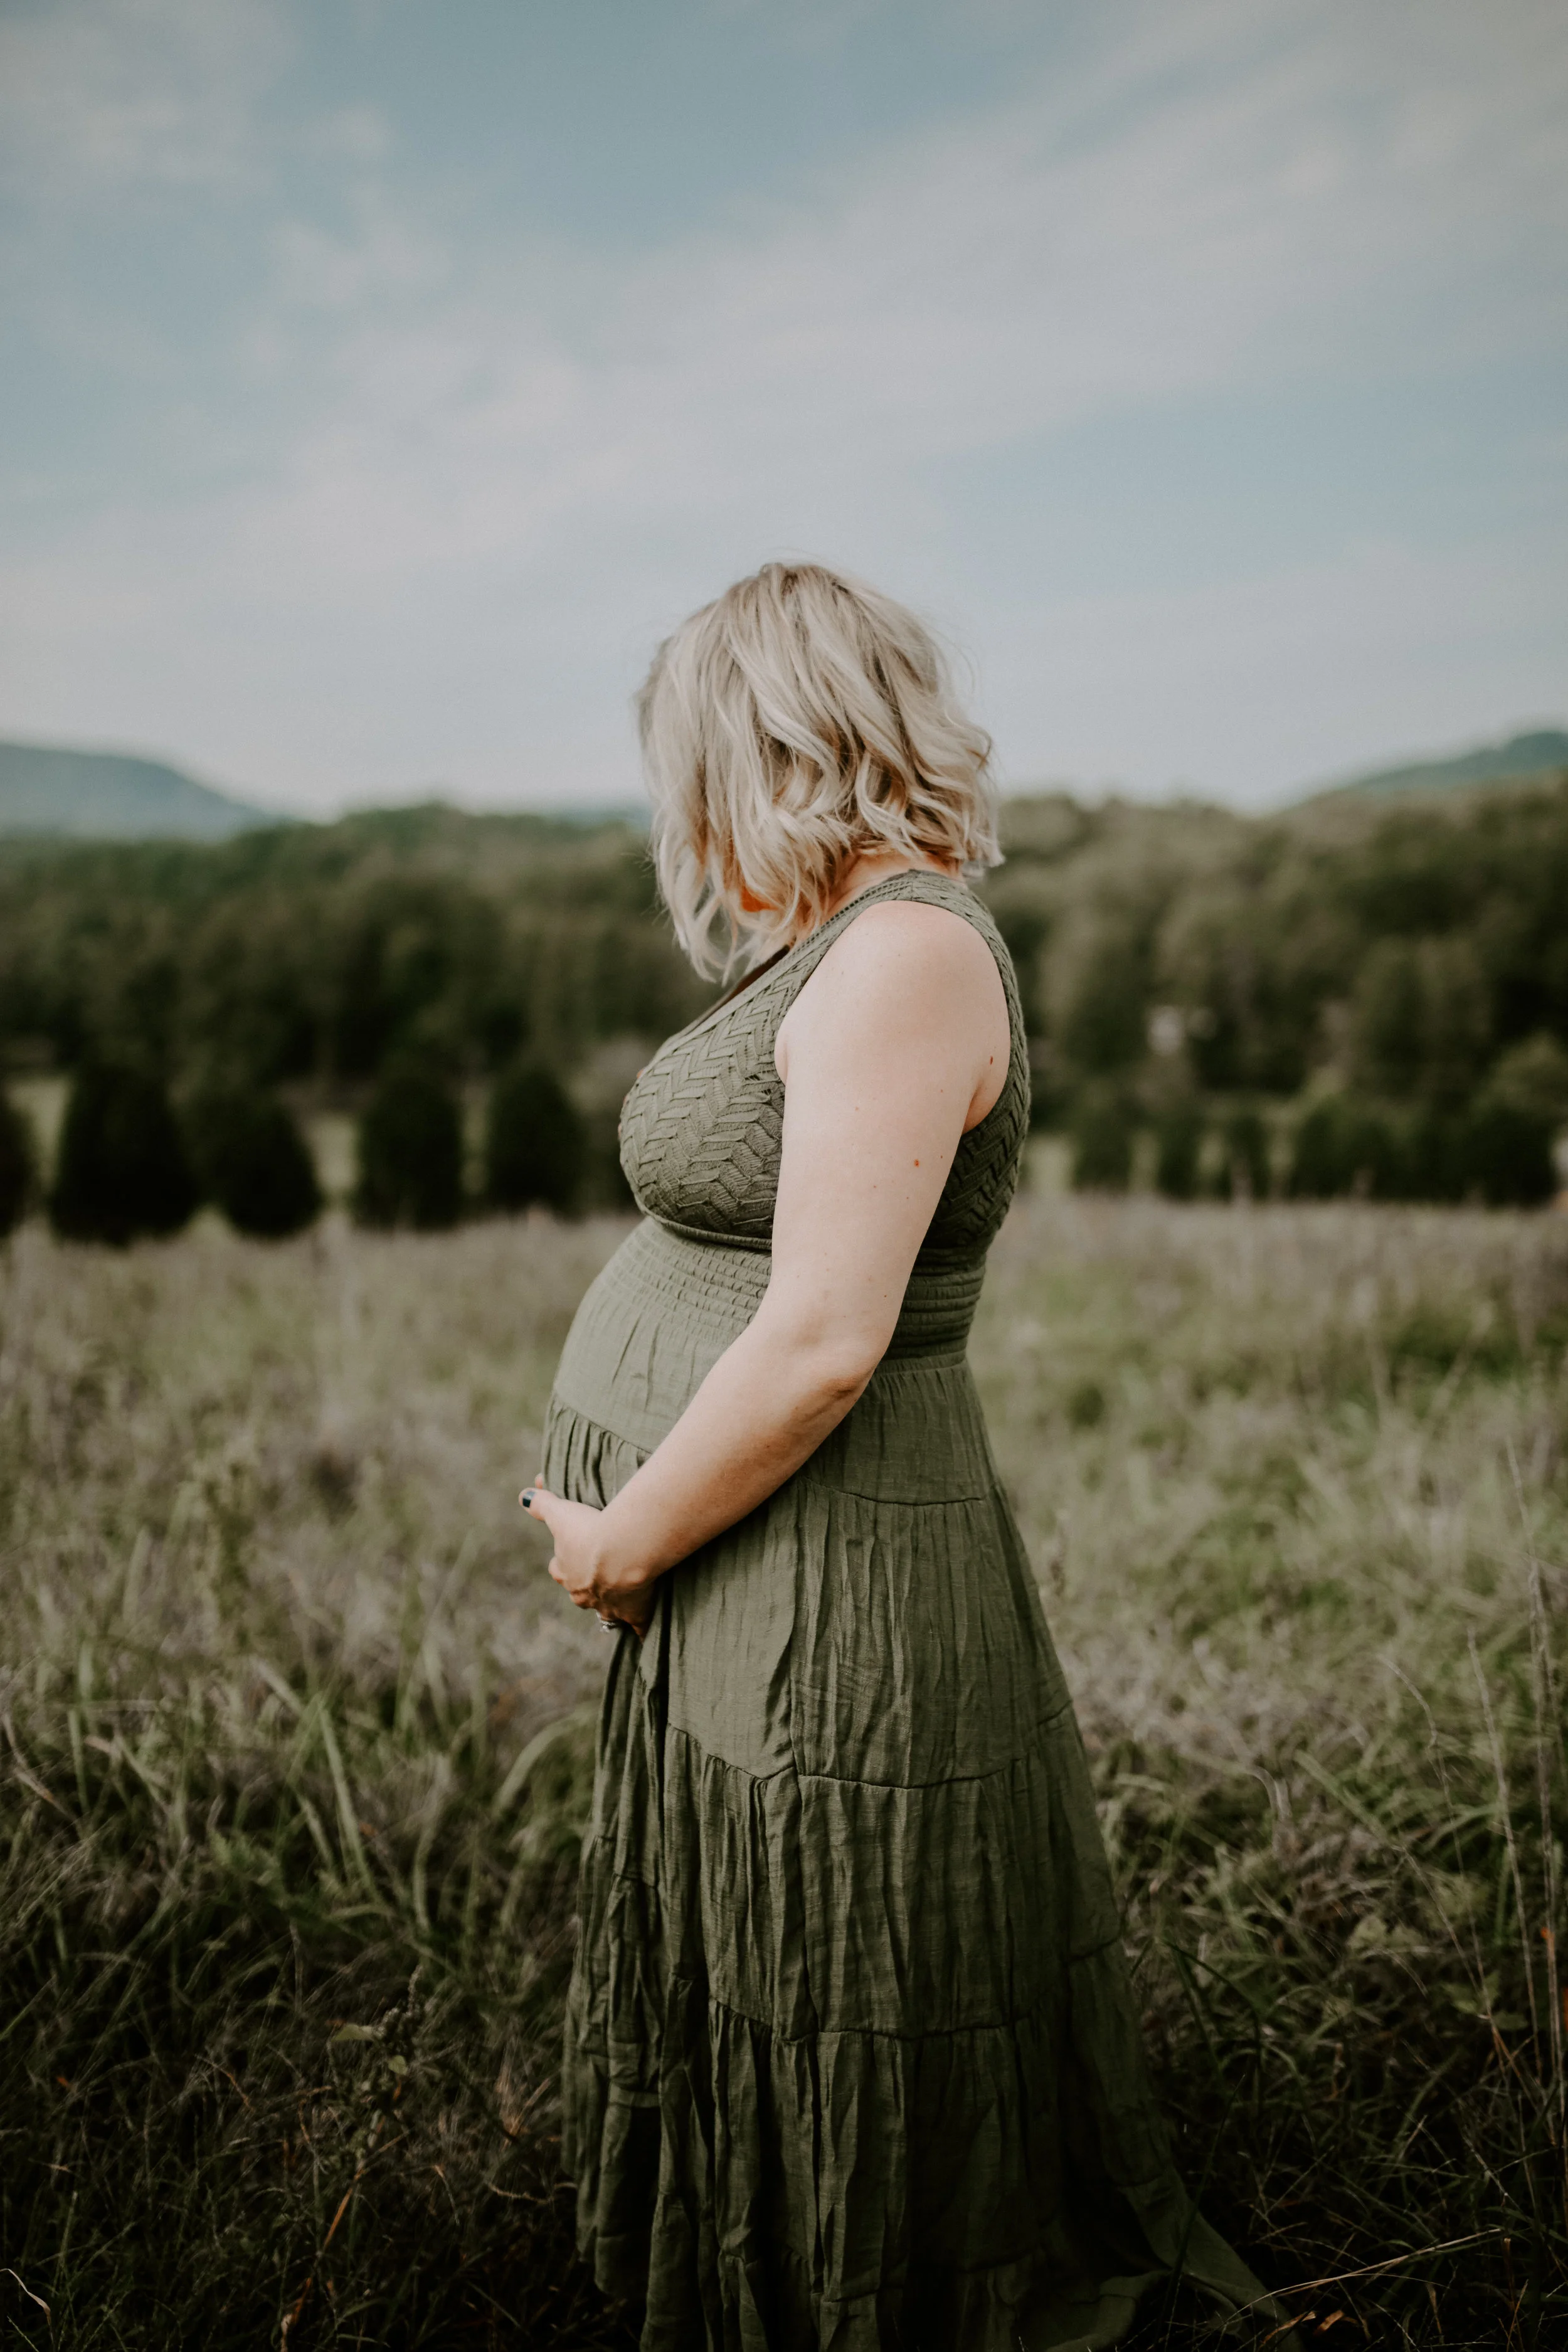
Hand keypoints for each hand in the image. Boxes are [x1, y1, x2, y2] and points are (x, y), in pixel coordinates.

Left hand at [520, 1479, 655, 1636]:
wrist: (622, 1549)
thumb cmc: (591, 1529)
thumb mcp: (561, 1513)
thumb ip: (542, 1504)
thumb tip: (523, 1495)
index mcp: (566, 1571)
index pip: (559, 1570)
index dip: (563, 1564)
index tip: (570, 1557)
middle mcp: (583, 1594)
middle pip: (580, 1593)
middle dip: (587, 1586)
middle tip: (599, 1575)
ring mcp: (608, 1606)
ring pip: (606, 1611)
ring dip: (612, 1604)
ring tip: (622, 1596)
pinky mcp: (633, 1613)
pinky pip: (638, 1627)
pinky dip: (642, 1630)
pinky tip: (645, 1634)